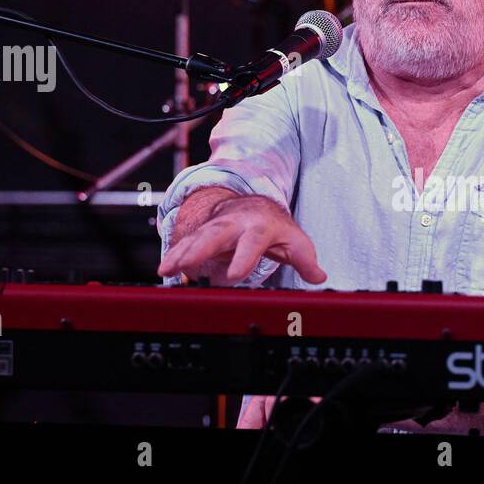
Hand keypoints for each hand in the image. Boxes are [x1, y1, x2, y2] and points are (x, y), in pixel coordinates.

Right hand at [158, 193, 326, 285]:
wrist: (254, 206)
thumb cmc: (275, 227)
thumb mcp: (295, 241)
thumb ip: (306, 261)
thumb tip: (319, 277)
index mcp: (259, 227)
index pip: (252, 242)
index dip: (244, 258)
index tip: (236, 274)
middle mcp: (234, 224)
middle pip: (216, 234)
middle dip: (201, 249)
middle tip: (188, 265)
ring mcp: (216, 227)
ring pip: (196, 238)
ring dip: (180, 253)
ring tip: (166, 269)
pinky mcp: (203, 233)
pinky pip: (186, 243)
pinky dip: (174, 255)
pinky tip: (164, 269)